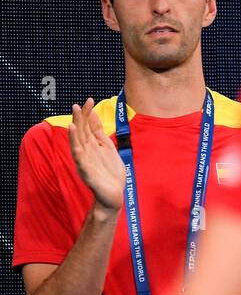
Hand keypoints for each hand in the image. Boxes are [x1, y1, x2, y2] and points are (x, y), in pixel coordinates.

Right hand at [69, 98, 124, 213]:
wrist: (114, 194)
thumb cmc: (109, 171)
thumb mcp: (106, 147)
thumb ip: (98, 132)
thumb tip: (93, 114)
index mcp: (91, 145)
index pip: (87, 126)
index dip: (87, 114)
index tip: (89, 99)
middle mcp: (86, 152)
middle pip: (81, 134)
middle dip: (80, 120)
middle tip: (77, 105)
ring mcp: (85, 163)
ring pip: (78, 147)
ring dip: (75, 136)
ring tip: (72, 123)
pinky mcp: (87, 174)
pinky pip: (81, 163)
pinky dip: (78, 154)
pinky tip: (76, 147)